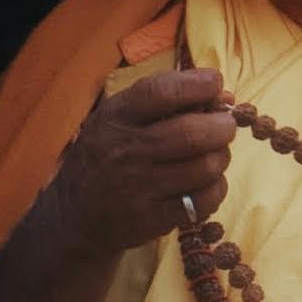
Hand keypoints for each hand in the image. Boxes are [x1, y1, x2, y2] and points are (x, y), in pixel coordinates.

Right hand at [57, 62, 235, 260]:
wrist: (76, 215)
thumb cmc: (103, 157)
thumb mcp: (115, 119)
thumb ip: (161, 102)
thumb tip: (222, 96)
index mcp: (116, 118)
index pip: (160, 93)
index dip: (196, 84)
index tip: (215, 82)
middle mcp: (127, 151)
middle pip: (191, 133)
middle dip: (221, 126)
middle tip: (225, 126)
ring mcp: (141, 188)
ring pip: (204, 167)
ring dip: (221, 157)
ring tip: (215, 154)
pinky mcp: (154, 219)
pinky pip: (204, 200)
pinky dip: (216, 188)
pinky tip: (207, 182)